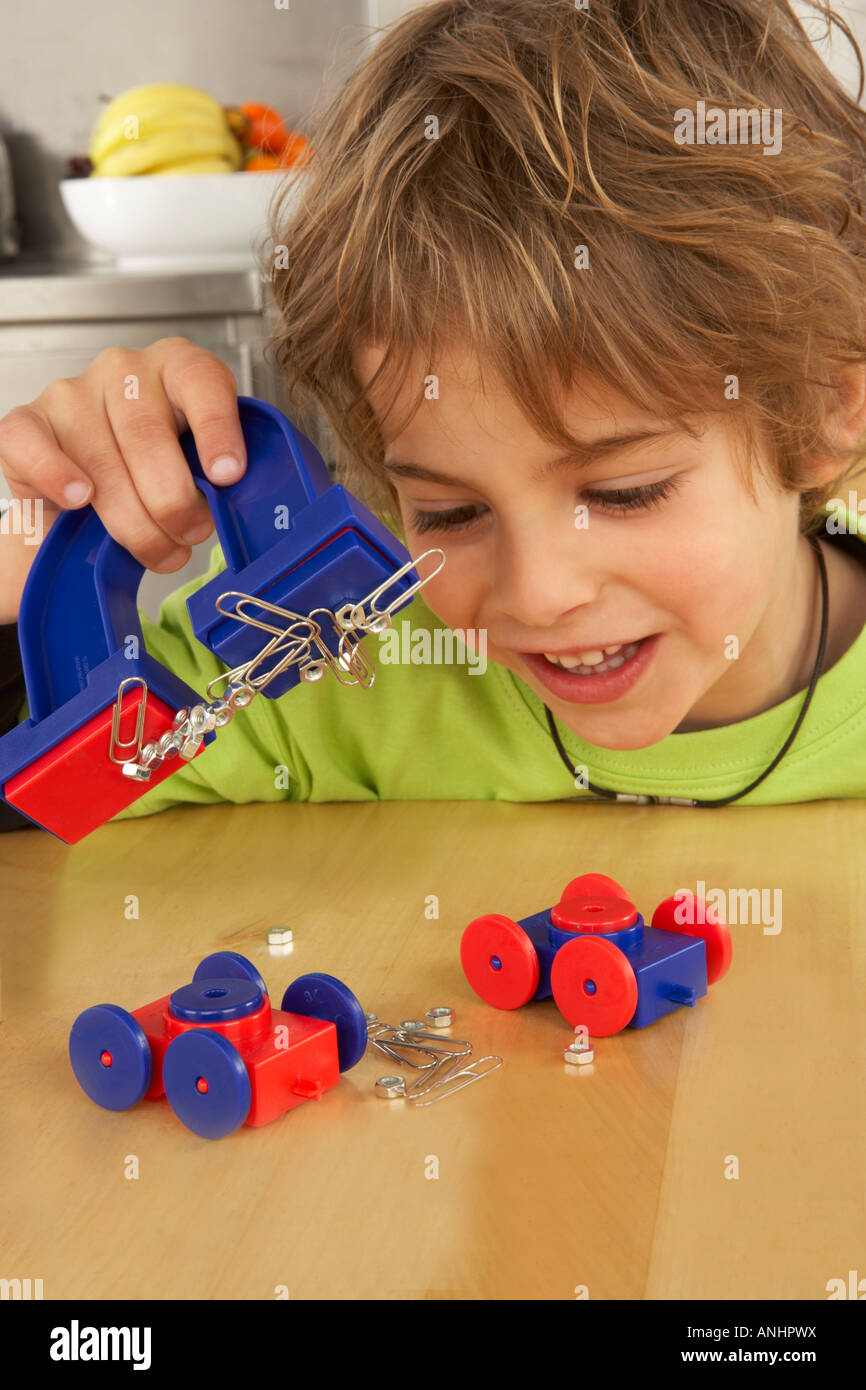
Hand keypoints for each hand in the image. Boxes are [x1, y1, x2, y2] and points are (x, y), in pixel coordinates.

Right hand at [0, 336, 247, 575]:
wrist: (89, 499)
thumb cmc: (156, 478)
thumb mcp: (197, 466)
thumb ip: (216, 474)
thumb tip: (240, 511)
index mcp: (177, 368)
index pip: (201, 381)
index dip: (217, 430)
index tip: (227, 476)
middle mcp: (124, 372)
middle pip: (149, 435)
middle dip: (174, 500)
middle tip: (192, 534)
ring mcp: (72, 394)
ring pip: (102, 459)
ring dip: (133, 519)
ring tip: (159, 550)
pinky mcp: (27, 423)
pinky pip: (33, 446)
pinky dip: (57, 475)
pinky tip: (79, 499)